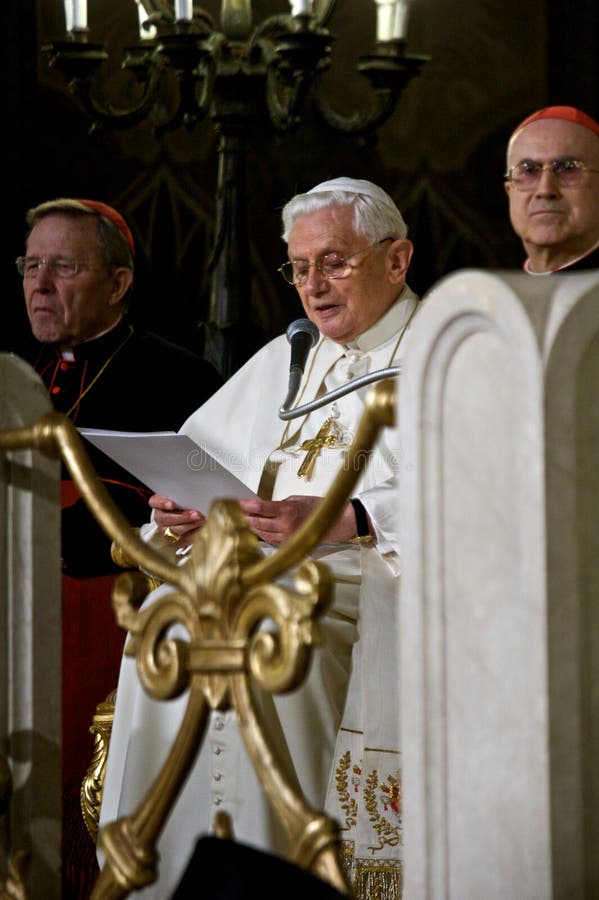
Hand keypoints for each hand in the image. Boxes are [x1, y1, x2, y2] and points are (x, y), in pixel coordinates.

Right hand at [149, 493, 205, 546]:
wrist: (181, 516)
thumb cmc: (182, 504)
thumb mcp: (182, 497)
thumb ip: (186, 496)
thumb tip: (198, 497)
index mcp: (157, 503)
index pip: (155, 502)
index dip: (163, 503)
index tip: (172, 504)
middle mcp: (159, 517)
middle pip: (166, 519)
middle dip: (183, 517)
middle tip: (197, 515)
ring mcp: (163, 530)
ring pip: (173, 531)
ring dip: (190, 526)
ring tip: (201, 521)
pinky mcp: (170, 541)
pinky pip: (180, 540)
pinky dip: (191, 535)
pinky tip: (200, 529)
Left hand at [237, 495, 358, 544]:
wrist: (334, 523)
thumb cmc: (317, 508)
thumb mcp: (295, 499)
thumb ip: (278, 505)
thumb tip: (262, 508)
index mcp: (287, 511)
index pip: (260, 508)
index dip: (246, 505)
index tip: (236, 502)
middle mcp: (285, 526)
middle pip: (257, 522)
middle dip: (244, 516)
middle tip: (233, 511)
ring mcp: (286, 538)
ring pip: (261, 533)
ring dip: (250, 527)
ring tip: (240, 521)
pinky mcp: (288, 545)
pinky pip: (269, 540)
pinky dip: (261, 535)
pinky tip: (254, 530)